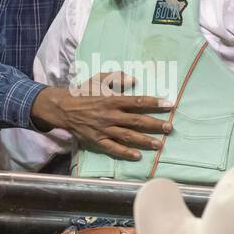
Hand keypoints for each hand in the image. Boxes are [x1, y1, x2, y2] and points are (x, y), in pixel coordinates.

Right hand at [30, 81, 171, 160]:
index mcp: (112, 99)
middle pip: (137, 121)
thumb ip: (116, 77)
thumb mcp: (98, 78)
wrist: (63, 108)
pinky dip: (125, 153)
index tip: (169, 105)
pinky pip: (113, 148)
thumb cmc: (83, 92)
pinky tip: (138, 156)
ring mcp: (104, 129)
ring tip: (159, 145)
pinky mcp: (97, 140)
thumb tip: (134, 80)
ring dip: (145, 141)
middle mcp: (110, 115)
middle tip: (169, 128)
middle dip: (155, 124)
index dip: (155, 103)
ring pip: (128, 136)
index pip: (138, 102)